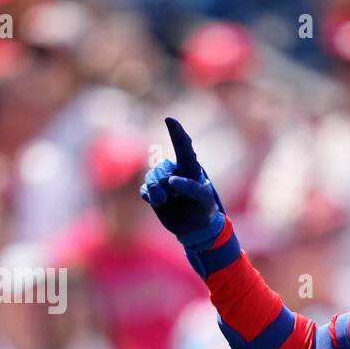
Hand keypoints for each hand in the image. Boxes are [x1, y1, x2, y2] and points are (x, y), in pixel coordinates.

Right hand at [140, 118, 225, 251]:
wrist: (195, 228)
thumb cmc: (204, 209)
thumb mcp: (205, 199)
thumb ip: (192, 187)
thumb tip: (171, 181)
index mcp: (190, 168)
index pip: (183, 147)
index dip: (176, 132)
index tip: (170, 120)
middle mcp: (174, 171)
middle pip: (161, 167)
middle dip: (164, 181)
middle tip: (174, 195)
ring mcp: (162, 182)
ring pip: (150, 178)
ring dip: (156, 191)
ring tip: (166, 200)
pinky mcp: (153, 194)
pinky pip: (144, 190)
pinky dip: (149, 196)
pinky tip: (157, 203)